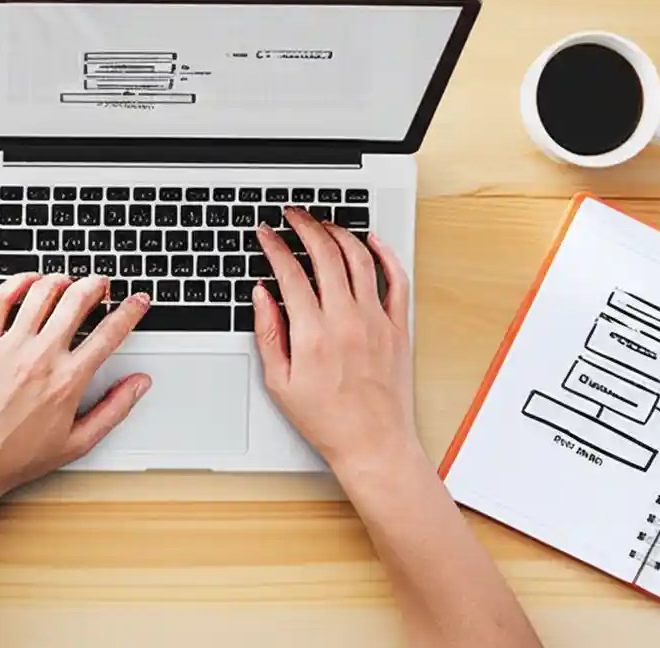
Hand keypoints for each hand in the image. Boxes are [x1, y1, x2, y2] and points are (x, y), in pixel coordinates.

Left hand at [0, 274, 151, 502]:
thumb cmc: (17, 455)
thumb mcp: (77, 442)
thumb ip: (114, 410)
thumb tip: (139, 384)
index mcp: (68, 380)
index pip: (109, 333)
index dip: (130, 311)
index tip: (137, 302)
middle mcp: (41, 357)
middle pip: (77, 300)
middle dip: (96, 285)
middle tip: (102, 284)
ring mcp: (10, 346)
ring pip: (42, 293)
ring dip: (61, 280)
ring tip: (68, 281)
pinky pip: (0, 299)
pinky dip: (18, 282)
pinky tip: (29, 282)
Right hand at [252, 207, 417, 473]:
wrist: (373, 444)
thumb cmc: (327, 420)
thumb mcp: (280, 383)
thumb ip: (269, 333)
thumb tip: (261, 296)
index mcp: (313, 334)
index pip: (289, 272)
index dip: (274, 245)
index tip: (265, 233)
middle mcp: (347, 320)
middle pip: (325, 254)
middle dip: (305, 226)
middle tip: (293, 215)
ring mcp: (376, 321)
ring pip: (360, 258)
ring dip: (339, 232)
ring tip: (323, 223)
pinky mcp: (397, 327)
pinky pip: (395, 279)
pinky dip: (384, 254)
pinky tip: (371, 241)